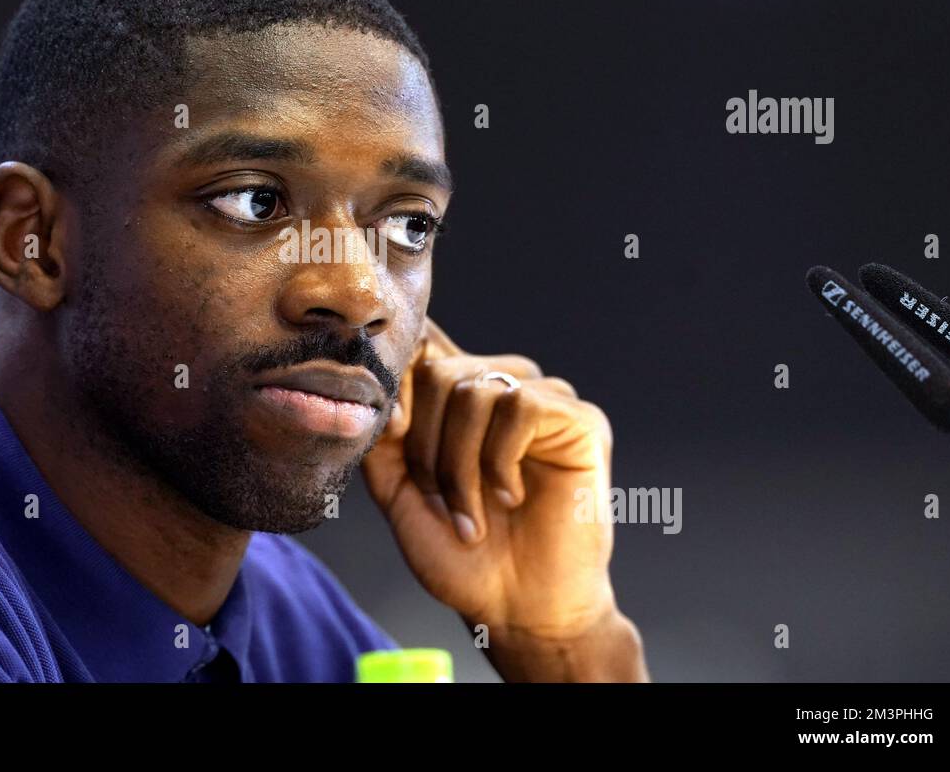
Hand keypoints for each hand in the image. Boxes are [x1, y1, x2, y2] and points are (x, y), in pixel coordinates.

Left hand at [360, 317, 647, 680]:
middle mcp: (502, 387)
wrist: (516, 608)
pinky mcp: (579, 419)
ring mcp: (543, 400)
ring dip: (460, 464)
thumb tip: (370, 389)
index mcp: (459, 397)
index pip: (424, 342)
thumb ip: (381, 436)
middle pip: (439, 370)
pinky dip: (500, 461)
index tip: (392, 434)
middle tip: (440, 501)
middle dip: (426, 446)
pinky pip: (520, 407)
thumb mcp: (399, 491)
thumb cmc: (462, 556)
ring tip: (473, 514)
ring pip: (475, 391)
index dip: (397, 374)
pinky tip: (510, 496)